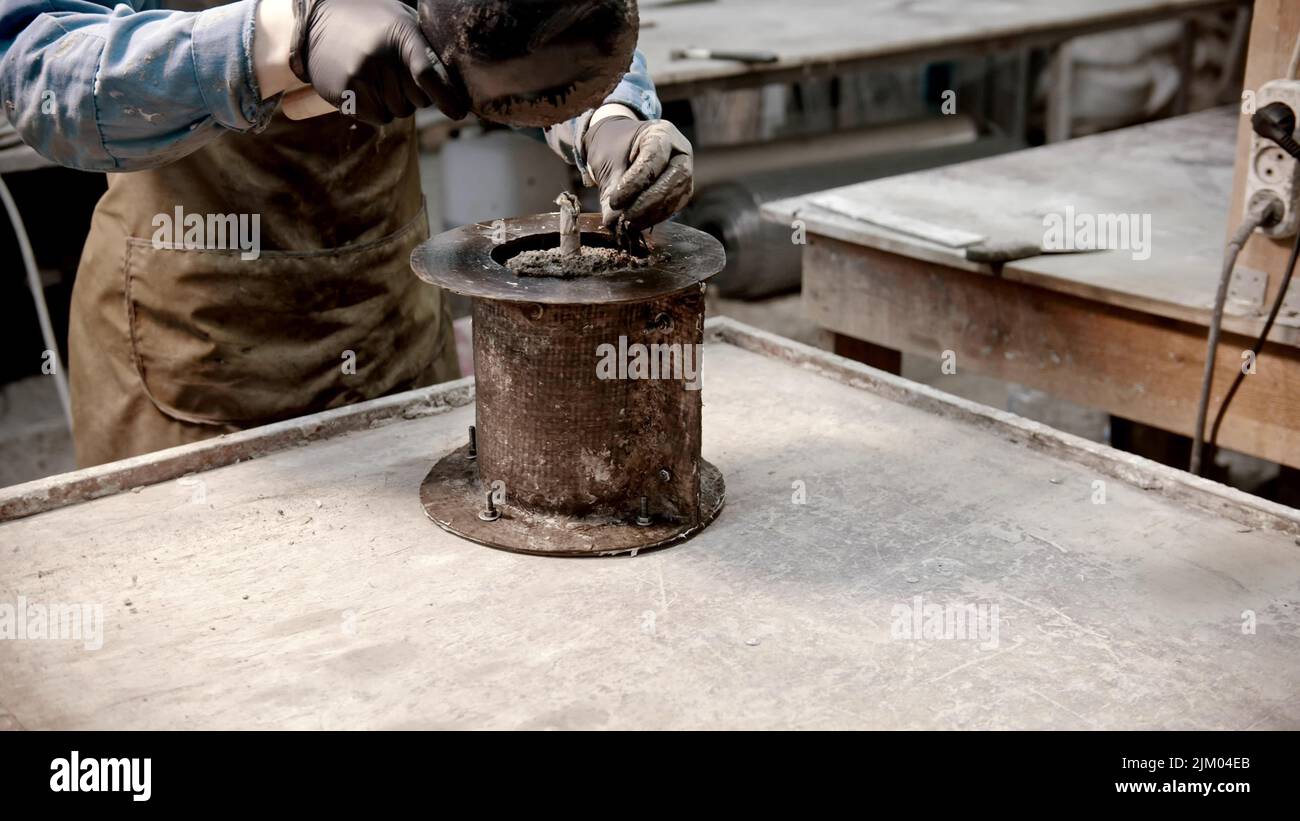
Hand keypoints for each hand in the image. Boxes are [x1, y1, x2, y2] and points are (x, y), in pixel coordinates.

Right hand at [288, 0, 466, 124]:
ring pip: (397, 112)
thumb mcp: (405, 24)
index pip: (428, 74)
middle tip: (394, 73)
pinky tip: (364, 87)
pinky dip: (376, 109)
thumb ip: (429, 52)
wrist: (323, 17)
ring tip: (377, 77)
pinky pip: (377, 118)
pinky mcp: (345, 92)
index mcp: (402, 36)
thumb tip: (457, 91)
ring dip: (393, 102)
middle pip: (417, 101)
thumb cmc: (375, 22)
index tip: (458, 112)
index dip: (446, 97)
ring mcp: (361, 75)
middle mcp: (381, 57)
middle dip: (413, 94)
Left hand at [584, 112, 693, 231]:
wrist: (620, 146)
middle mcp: (680, 151)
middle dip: (648, 202)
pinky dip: (656, 216)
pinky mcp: (683, 189)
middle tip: (625, 217)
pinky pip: (675, 205)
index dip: (634, 183)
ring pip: (677, 195)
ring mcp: (685, 170)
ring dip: (652, 213)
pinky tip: (639, 223)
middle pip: (673, 178)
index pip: (653, 159)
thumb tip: (613, 221)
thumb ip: (612, 189)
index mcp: (662, 133)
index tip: (615, 202)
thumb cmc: (614, 148)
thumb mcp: (608, 162)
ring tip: (629, 223)